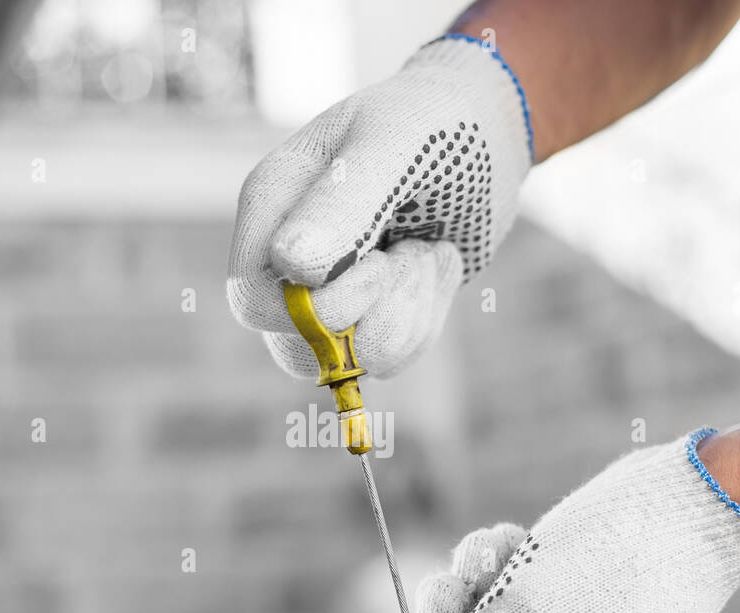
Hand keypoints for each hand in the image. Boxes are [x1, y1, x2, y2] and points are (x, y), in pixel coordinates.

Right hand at [227, 35, 531, 379]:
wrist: (487, 131)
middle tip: (410, 255)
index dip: (315, 309)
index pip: (252, 303)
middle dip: (371, 321)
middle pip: (296, 350)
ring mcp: (327, 292)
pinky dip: (428, 317)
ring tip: (425, 249)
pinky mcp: (371, 314)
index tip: (378, 262)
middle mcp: (287, 258)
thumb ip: (343, 203)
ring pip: (347, 364)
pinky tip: (437, 262)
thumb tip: (290, 263)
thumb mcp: (394, 146)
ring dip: (409, 313)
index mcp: (271, 208)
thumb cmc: (433, 122)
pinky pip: (389, 360)